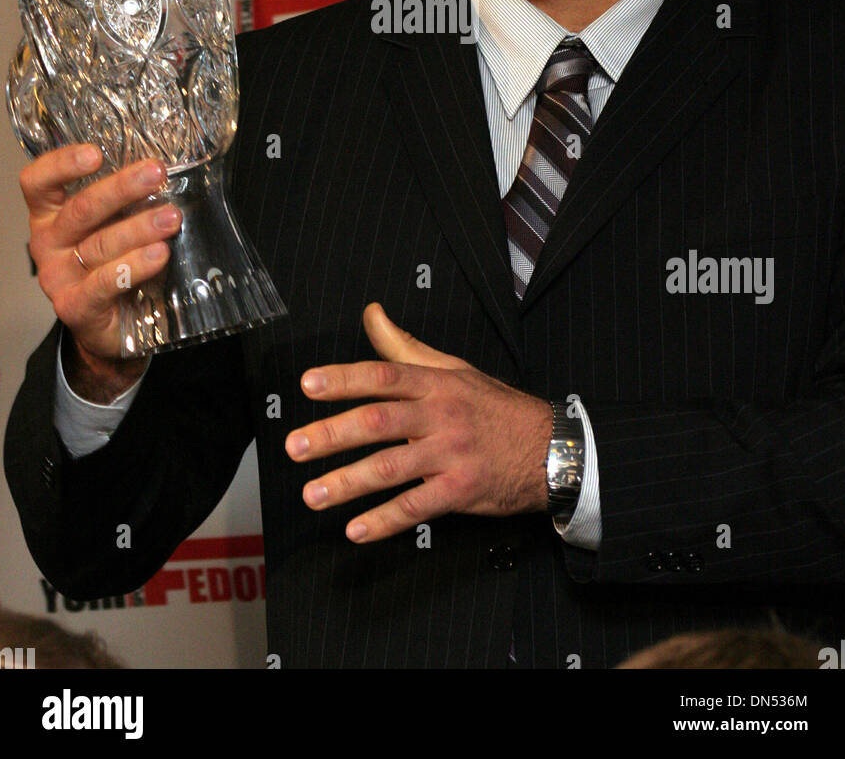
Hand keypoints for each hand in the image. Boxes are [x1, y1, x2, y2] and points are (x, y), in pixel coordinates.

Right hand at [19, 143, 180, 385]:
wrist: (110, 324)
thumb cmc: (112, 261)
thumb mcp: (111, 224)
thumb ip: (124, 201)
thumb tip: (161, 170)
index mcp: (50, 215)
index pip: (38, 183)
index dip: (62, 164)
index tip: (95, 153)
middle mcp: (48, 242)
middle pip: (80, 209)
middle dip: (121, 188)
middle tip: (156, 173)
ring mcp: (58, 276)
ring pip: (99, 244)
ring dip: (140, 228)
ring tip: (171, 217)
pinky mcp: (74, 306)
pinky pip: (104, 283)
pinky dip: (135, 266)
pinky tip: (159, 254)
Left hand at [285, 303, 552, 543]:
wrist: (550, 447)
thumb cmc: (493, 406)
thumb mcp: (452, 367)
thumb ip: (404, 347)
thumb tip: (371, 314)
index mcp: (436, 383)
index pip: (383, 375)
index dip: (344, 379)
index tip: (308, 384)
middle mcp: (441, 415)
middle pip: (379, 421)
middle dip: (332, 434)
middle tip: (294, 446)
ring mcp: (451, 454)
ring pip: (391, 467)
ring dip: (348, 482)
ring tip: (313, 494)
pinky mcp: (461, 490)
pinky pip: (417, 507)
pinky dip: (385, 520)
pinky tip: (355, 529)